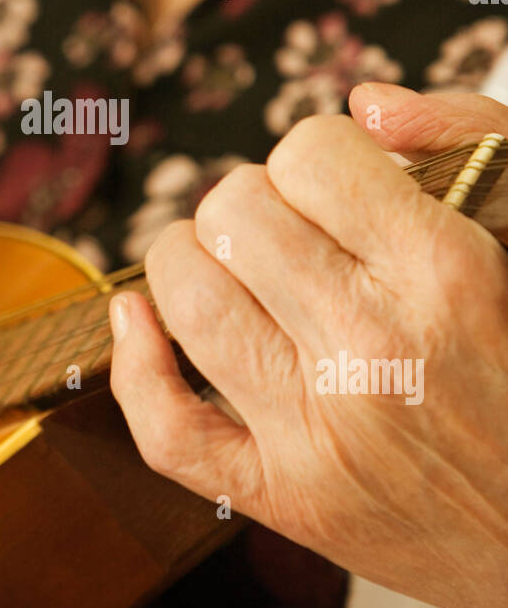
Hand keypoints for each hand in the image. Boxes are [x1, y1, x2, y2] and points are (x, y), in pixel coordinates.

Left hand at [110, 83, 507, 607]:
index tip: (341, 184)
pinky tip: (143, 324)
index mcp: (445, 276)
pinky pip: (167, 431)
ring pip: (186, 297)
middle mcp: (373, 352)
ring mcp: (318, 436)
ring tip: (237, 267)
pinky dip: (136, 368)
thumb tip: (364, 107)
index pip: (311, 155)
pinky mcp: (286, 501)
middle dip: (258, 201)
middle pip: (236, 213)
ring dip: (195, 259)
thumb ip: (470, 134)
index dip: (319, 154)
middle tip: (296, 229)